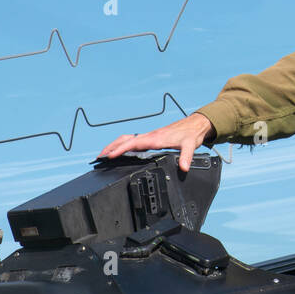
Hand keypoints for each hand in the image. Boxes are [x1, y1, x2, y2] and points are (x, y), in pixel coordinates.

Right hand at [97, 112, 212, 171]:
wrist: (195, 125)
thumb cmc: (191, 134)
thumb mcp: (191, 145)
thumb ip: (187, 157)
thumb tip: (183, 168)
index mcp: (155, 138)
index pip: (133, 143)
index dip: (121, 149)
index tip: (110, 156)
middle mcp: (150, 136)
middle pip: (125, 140)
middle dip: (111, 147)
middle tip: (99, 157)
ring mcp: (149, 137)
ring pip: (127, 139)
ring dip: (115, 146)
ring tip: (104, 155)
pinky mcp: (151, 139)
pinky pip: (133, 141)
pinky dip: (123, 145)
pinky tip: (121, 152)